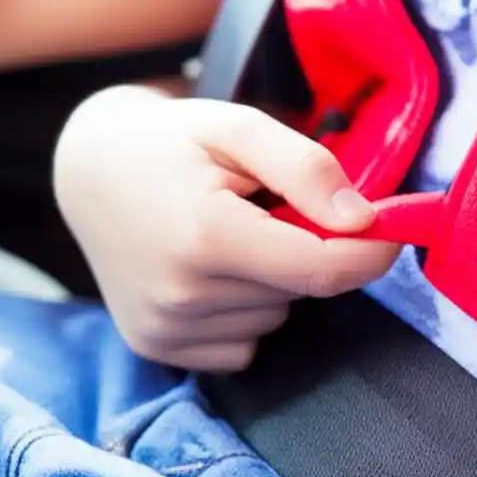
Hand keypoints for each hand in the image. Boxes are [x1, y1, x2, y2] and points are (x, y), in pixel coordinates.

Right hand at [55, 82, 399, 370]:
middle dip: (304, 252)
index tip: (390, 229)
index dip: (370, 253)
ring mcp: (166, 331)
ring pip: (276, 317)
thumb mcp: (239, 127)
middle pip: (302, 292)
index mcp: (206, 237)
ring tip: (225, 235)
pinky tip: (209, 271)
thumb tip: (363, 221)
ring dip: (271, 281)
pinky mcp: (158, 349)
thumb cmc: (169, 143)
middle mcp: (182, 296)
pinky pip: (244, 344)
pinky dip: (243, 310)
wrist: (86, 171)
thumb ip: (307, 168)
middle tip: (265, 208)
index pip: (324, 271)